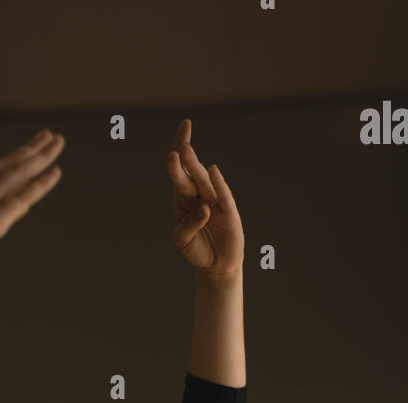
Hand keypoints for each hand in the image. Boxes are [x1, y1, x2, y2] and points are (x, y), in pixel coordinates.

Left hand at [167, 118, 243, 278]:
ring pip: (203, 183)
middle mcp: (199, 196)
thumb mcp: (182, 241)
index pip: (180, 172)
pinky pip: (223, 197)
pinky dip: (218, 185)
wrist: (216, 265)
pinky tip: (212, 172)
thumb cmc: (197, 248)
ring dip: (194, 168)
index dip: (178, 151)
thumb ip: (187, 226)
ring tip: (186, 152)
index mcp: (183, 199)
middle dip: (185, 160)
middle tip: (180, 147)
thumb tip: (203, 209)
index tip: (180, 133)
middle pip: (190, 175)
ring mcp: (215, 202)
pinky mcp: (229, 213)